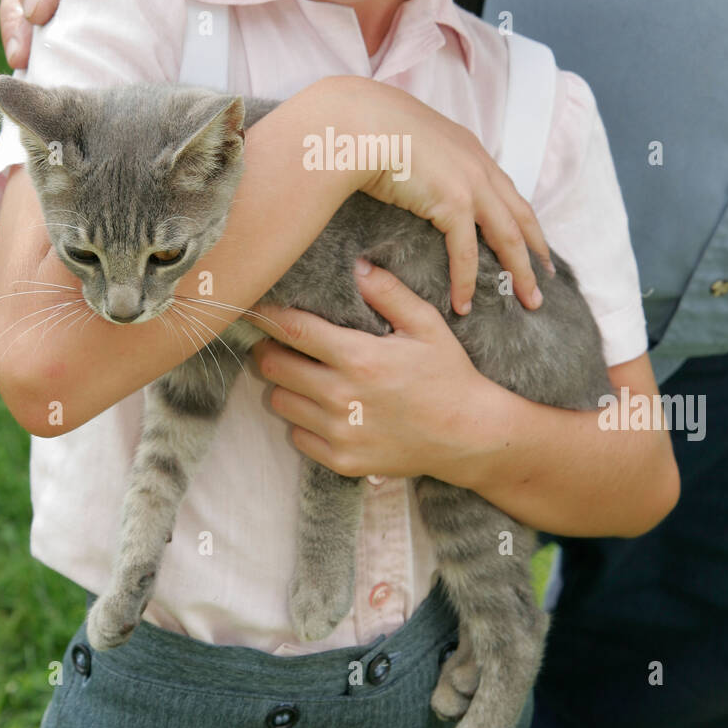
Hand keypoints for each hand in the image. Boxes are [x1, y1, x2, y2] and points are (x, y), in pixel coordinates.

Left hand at [248, 259, 509, 483]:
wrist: (469, 435)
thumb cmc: (448, 374)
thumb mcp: (426, 324)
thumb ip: (388, 293)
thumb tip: (356, 267)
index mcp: (359, 357)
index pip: (293, 330)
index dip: (268, 316)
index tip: (259, 309)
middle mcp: (342, 396)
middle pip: (274, 366)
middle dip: (269, 349)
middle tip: (277, 342)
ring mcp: (340, 432)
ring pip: (280, 402)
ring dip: (285, 385)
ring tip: (301, 375)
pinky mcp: (342, 460)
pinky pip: (297, 437)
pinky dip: (302, 421)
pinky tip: (321, 409)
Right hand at [319, 75, 553, 312]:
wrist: (357, 121)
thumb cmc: (367, 127)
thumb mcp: (408, 140)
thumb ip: (418, 157)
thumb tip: (405, 173)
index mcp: (469, 149)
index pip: (506, 190)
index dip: (523, 218)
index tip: (535, 240)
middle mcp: (478, 166)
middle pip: (520, 215)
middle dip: (537, 249)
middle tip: (547, 277)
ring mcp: (470, 183)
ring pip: (507, 237)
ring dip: (519, 272)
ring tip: (528, 301)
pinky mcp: (453, 202)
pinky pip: (466, 253)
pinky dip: (466, 282)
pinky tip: (464, 304)